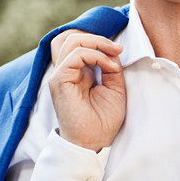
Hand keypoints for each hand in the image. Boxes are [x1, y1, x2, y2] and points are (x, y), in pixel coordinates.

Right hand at [48, 30, 125, 151]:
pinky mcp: (60, 80)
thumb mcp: (114, 88)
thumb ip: (111, 67)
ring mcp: (61, 75)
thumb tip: (112, 49)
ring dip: (97, 43)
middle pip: (74, 37)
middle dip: (99, 38)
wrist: (93, 142)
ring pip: (72, 41)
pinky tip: (108, 66)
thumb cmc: (103, 121)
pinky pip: (75, 55)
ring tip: (113, 55)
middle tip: (117, 50)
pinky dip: (95, 55)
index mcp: (77, 73)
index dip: (100, 41)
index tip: (119, 51)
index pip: (80, 43)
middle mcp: (67, 72)